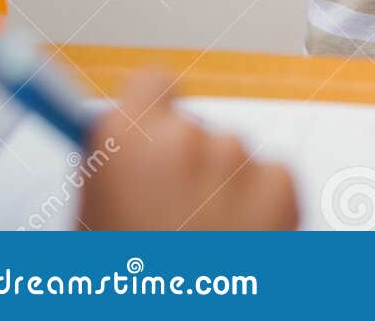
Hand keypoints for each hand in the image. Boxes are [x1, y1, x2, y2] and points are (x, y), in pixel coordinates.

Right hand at [77, 70, 298, 230]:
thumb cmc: (131, 289)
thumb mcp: (91, 230)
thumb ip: (113, 174)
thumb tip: (126, 151)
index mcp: (127, 140)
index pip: (151, 84)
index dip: (153, 110)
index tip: (155, 132)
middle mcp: (186, 136)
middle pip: (195, 131)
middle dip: (190, 168)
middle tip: (178, 223)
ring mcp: (239, 156)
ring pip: (233, 160)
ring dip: (225, 192)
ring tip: (209, 251)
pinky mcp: (283, 182)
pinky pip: (270, 180)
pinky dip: (261, 208)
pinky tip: (240, 251)